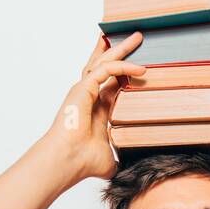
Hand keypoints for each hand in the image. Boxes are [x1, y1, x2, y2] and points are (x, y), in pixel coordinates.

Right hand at [47, 31, 146, 181]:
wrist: (69, 160)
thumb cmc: (84, 161)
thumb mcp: (112, 159)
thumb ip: (123, 159)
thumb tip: (138, 170)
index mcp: (96, 110)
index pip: (111, 84)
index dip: (124, 72)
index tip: (139, 66)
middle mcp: (89, 97)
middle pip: (106, 66)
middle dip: (120, 50)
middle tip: (136, 38)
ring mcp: (84, 91)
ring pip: (104, 61)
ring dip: (121, 48)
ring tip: (137, 37)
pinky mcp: (83, 88)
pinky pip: (106, 70)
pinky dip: (123, 66)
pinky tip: (140, 69)